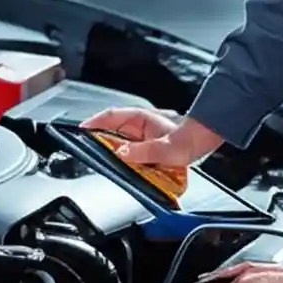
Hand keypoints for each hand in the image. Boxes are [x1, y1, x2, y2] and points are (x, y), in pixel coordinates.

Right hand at [79, 107, 223, 166]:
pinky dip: (121, 156)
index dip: (93, 123)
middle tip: (87, 150)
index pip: (109, 116)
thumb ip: (142, 151)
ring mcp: (140, 134)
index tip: (80, 130)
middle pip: (110, 130)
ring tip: (103, 160)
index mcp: (140, 118)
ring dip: (110, 150)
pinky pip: (127, 150)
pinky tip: (122, 166)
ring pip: (117, 141)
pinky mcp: (144, 145)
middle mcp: (138, 125)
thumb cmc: (187, 140)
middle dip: (98, 139)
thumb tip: (121, 153)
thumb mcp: (165, 149)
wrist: (202, 142)